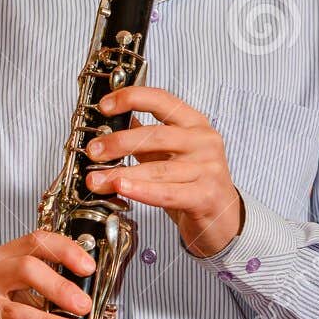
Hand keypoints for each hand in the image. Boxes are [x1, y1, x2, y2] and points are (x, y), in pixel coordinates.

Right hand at [0, 227, 112, 318]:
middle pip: (25, 268)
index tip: (88, 268)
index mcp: (2, 258)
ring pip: (13, 310)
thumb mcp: (27, 302)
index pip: (36, 241)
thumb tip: (103, 317)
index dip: (66, 250)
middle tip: (83, 306)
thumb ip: (60, 305)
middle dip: (60, 287)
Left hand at [83, 84, 244, 258]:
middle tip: (94, 151)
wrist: (225, 219)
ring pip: (157, 169)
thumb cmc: (196, 184)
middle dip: (119, 142)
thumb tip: (113, 121)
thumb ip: (147, 137)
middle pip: (156, 135)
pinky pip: (167, 193)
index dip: (131, 98)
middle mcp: (203, 142)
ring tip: (97, 179)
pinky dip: (141, 191)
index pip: (161, 100)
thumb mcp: (172, 153)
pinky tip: (122, 189)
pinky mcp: (205, 195)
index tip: (105, 106)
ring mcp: (207, 168)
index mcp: (195, 123)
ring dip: (121, 174)